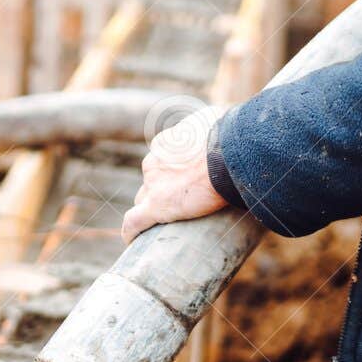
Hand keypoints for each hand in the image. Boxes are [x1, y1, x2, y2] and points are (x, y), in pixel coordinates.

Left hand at [121, 107, 229, 242]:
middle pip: (151, 181)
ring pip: (144, 200)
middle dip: (163, 190)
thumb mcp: (218, 122)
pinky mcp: (156, 206)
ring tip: (167, 223)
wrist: (229, 154)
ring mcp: (153, 185)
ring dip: (154, 209)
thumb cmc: (229, 136)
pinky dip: (132, 231)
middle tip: (184, 202)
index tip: (185, 181)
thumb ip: (213, 128)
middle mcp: (154, 162)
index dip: (171, 173)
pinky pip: (134, 222)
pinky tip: (132, 240)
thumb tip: (226, 131)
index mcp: (166, 143)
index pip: (161, 162)